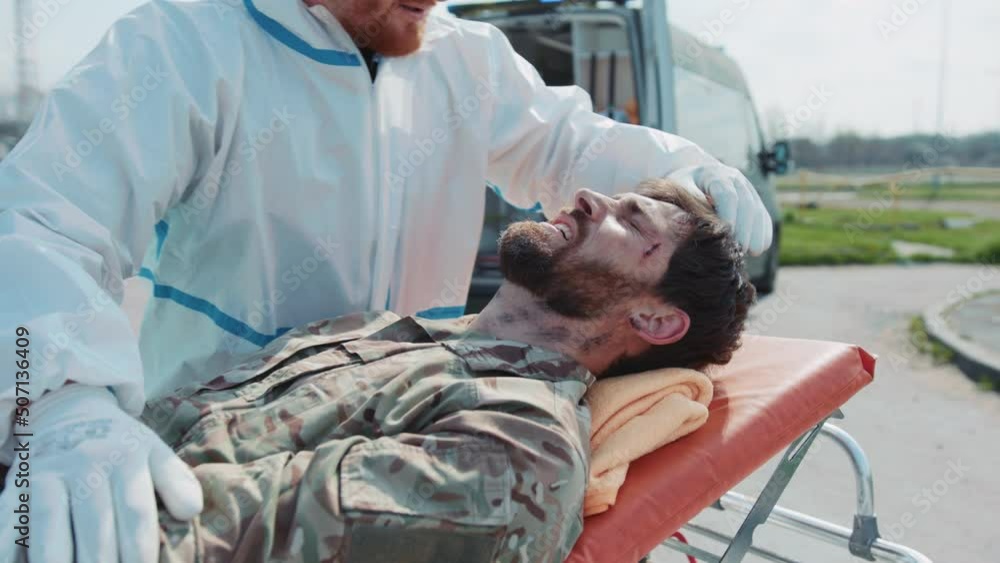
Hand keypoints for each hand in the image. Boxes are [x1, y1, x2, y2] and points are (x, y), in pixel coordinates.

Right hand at [0, 385, 202, 562]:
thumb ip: (176, 480)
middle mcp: (87, 464)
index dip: (141, 548)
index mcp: (127, 458)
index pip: (136, 511)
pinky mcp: (19, 486)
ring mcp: (49, 474)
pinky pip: (12, 519)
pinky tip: (15, 562)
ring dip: (56, 559)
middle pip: (95, 524)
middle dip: (103, 562)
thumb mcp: (153, 452)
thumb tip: (192, 511)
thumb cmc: (119, 445)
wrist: (69, 411)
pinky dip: (8, 543)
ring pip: (50, 522)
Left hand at [668, 164, 772, 255]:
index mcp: (714, 175)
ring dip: (757, 232)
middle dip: (745, 228)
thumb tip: (701, 227)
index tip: (727, 235)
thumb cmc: (682, 189)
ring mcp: (746, 188)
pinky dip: (764, 231)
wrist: (692, 177)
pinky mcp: (753, 199)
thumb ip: (689, 206)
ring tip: (753, 252)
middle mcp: (734, 179)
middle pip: (746, 203)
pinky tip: (761, 248)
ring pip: (758, 209)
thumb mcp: (680, 193)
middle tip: (740, 249)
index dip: (729, 214)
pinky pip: (762, 215)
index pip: (726, 194)